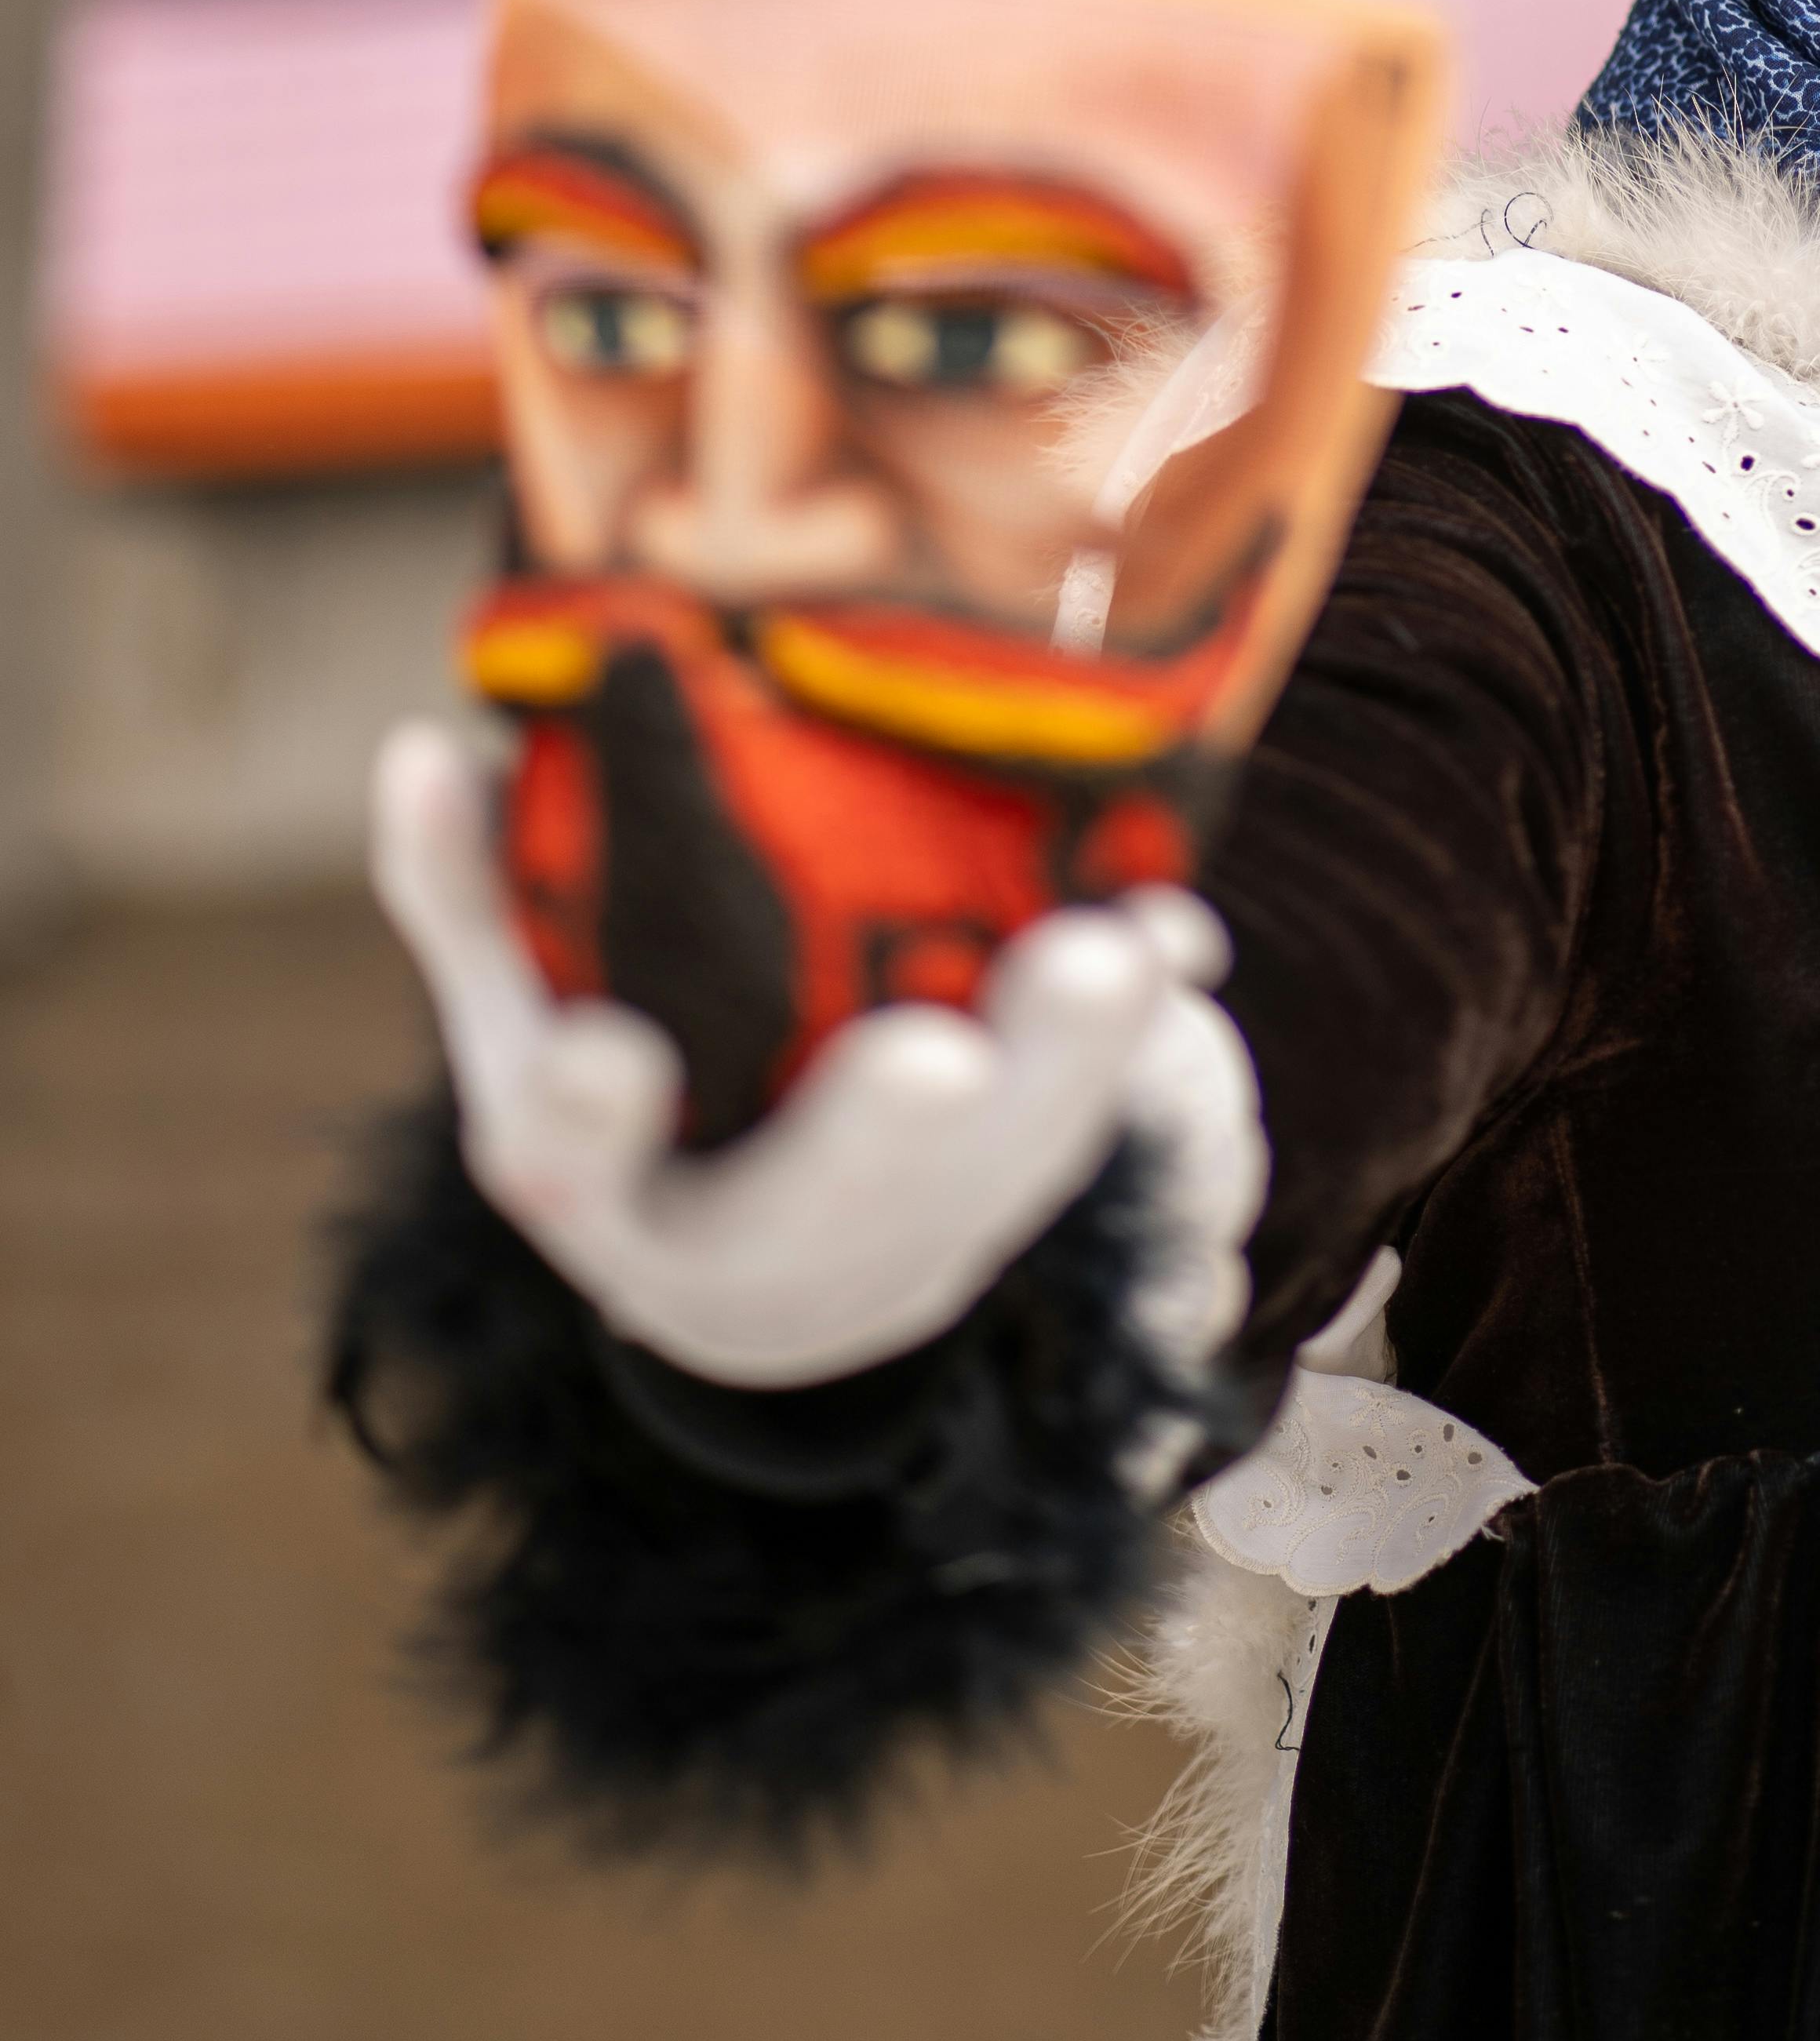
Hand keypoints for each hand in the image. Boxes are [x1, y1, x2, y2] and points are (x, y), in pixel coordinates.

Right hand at [370, 722, 1262, 1391]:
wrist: (781, 1294)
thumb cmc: (641, 1117)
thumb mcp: (520, 1019)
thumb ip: (471, 897)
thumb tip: (419, 746)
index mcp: (612, 1198)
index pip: (575, 1159)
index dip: (588, 1111)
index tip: (603, 1053)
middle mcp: (769, 1238)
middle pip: (827, 1191)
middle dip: (884, 1130)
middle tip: (937, 1061)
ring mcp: (913, 1226)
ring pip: (1002, 1161)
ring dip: (1070, 1064)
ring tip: (1124, 953)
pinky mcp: (1018, 1188)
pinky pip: (1097, 1112)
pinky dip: (1147, 1034)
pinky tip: (1180, 938)